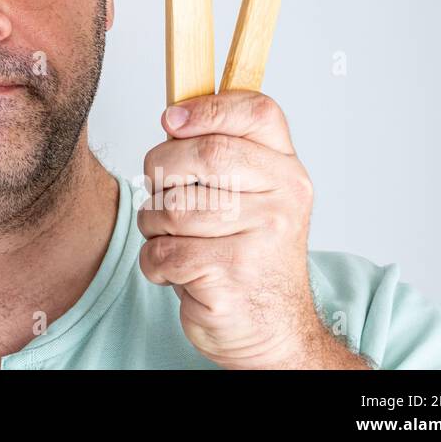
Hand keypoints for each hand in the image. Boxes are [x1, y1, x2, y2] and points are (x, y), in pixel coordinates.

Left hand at [137, 90, 366, 368]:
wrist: (274, 333)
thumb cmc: (248, 255)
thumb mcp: (252, 195)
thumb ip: (222, 152)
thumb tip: (173, 116)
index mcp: (287, 171)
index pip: (257, 111)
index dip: (206, 108)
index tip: (171, 120)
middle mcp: (283, 201)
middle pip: (204, 153)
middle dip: (161, 169)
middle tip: (160, 190)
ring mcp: (260, 239)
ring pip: (173, 207)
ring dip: (153, 224)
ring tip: (173, 238)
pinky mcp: (230, 276)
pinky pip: (163, 252)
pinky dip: (155, 263)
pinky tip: (177, 271)